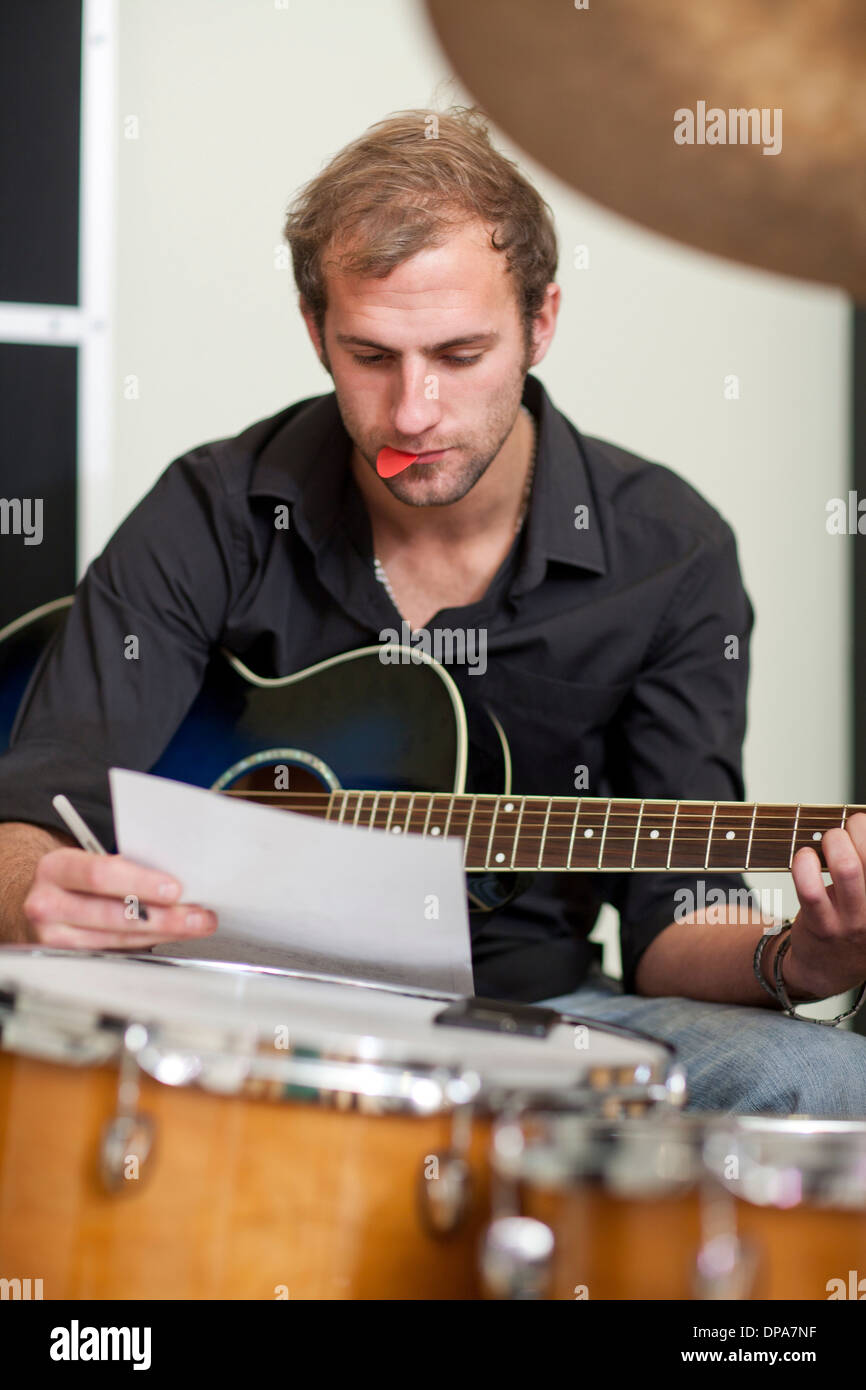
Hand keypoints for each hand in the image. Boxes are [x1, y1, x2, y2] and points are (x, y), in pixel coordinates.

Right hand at [22, 847, 217, 949]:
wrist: (41, 901)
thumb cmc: (76, 879)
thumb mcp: (89, 861)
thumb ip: (125, 866)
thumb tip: (178, 877)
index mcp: (56, 868)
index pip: (100, 874)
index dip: (140, 882)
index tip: (175, 889)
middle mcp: (46, 903)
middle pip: (111, 913)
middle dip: (162, 916)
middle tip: (196, 915)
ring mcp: (52, 937)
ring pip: (116, 939)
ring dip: (162, 933)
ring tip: (193, 926)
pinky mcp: (65, 959)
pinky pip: (113, 953)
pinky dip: (146, 946)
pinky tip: (168, 938)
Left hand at [785, 812, 865, 998]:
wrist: (829, 969)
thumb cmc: (854, 919)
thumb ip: (865, 865)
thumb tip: (859, 823)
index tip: (862, 824)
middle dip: (856, 828)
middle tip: (844, 830)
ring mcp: (855, 922)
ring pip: (848, 868)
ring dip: (834, 842)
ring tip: (828, 840)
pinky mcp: (823, 927)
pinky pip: (811, 890)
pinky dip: (804, 864)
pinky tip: (804, 857)